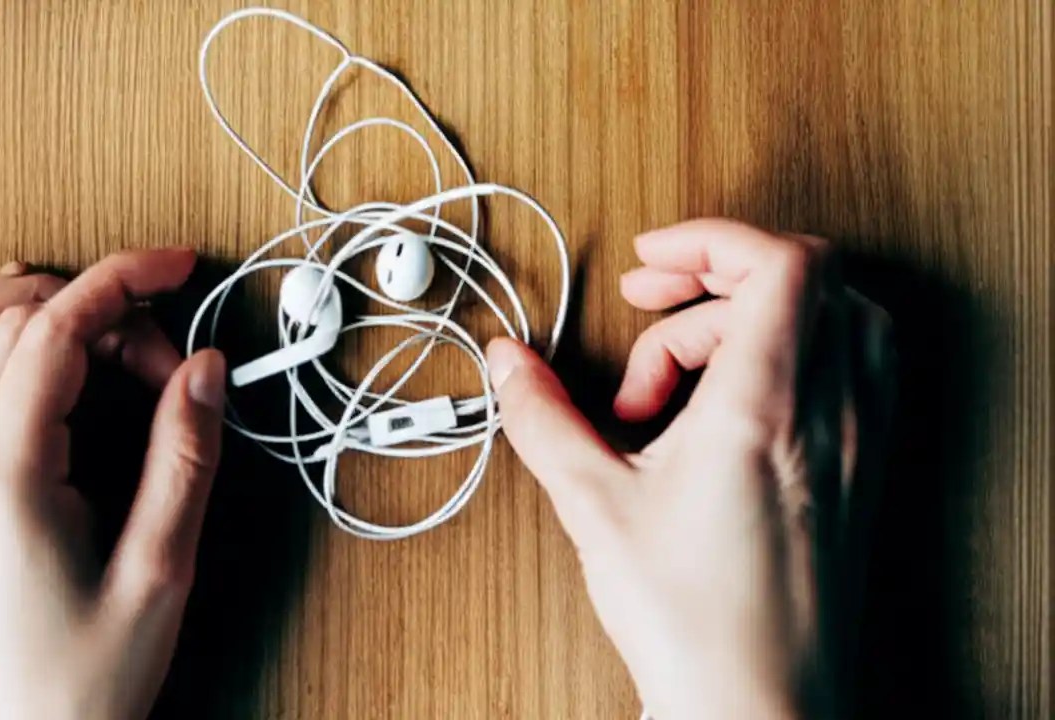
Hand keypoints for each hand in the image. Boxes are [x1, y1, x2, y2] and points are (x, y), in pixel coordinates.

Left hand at [0, 252, 225, 719]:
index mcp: (4, 474)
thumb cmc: (77, 685)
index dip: (122, 281)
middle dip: (96, 317)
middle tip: (159, 366)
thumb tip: (203, 369)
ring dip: (9, 314)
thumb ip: (184, 457)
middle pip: (12, 325)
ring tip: (73, 345)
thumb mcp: (158, 572)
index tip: (168, 269)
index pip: (58, 328)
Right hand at [486, 220, 893, 718]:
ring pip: (839, 318)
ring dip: (759, 315)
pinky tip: (735, 402)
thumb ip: (544, 419)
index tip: (653, 261)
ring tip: (687, 365)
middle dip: (715, 277)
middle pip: (807, 279)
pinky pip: (853, 369)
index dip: (712, 239)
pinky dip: (796, 354)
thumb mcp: (594, 506)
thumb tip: (510, 366)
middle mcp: (829, 413)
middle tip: (650, 306)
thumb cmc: (698, 623)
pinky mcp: (860, 472)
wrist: (762, 708)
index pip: (780, 262)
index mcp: (766, 406)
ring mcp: (856, 442)